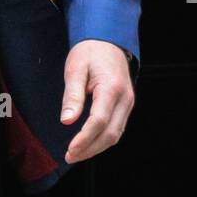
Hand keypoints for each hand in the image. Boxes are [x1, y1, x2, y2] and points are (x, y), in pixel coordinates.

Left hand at [60, 39, 133, 163]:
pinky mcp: (126, 105)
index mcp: (111, 88)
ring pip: (116, 134)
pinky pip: (117, 128)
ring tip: (77, 153)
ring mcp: (128, 103)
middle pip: (110, 134)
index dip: (85, 139)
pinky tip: (89, 143)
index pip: (99, 121)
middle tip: (70, 156)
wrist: (108, 41)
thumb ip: (72, 95)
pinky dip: (103, 139)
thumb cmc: (90, 52)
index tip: (70, 150)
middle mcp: (125, 98)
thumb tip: (67, 121)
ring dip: (97, 147)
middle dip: (90, 149)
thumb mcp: (75, 68)